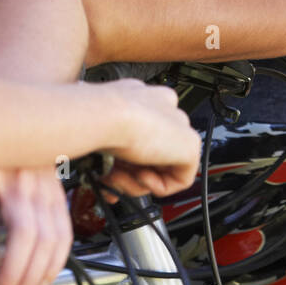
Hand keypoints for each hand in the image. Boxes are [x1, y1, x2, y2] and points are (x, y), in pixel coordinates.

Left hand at [0, 167, 72, 284]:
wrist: (21, 127)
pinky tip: (42, 278)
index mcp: (19, 189)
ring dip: (40, 278)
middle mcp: (40, 196)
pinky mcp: (59, 202)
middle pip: (41, 248)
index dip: (12, 270)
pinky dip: (57, 264)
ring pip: (57, 247)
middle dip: (23, 284)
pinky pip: (66, 237)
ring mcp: (52, 200)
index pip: (23, 237)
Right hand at [101, 80, 200, 198]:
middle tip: (111, 175)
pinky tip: (141, 176)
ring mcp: (179, 125)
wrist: (104, 115)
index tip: (108, 170)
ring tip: (120, 176)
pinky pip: (180, 179)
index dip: (125, 159)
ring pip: (162, 167)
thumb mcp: (98, 127)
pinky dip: (159, 187)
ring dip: (137, 181)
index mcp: (142, 98)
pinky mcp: (191, 145)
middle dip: (130, 172)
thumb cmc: (94, 117)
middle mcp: (162, 107)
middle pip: (151, 153)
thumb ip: (109, 143)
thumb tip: (102, 164)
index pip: (141, 134)